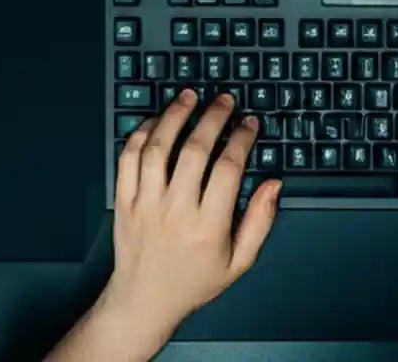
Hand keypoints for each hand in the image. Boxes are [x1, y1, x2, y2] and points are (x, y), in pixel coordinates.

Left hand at [94, 91, 281, 357]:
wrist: (144, 300)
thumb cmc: (194, 281)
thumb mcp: (239, 261)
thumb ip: (260, 221)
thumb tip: (273, 183)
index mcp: (208, 226)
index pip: (228, 169)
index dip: (242, 139)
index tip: (249, 123)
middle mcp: (175, 211)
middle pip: (194, 150)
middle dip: (213, 118)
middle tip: (224, 100)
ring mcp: (146, 204)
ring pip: (158, 148)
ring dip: (175, 116)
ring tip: (189, 97)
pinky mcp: (124, 201)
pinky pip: (128, 158)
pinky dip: (141, 134)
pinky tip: (157, 120)